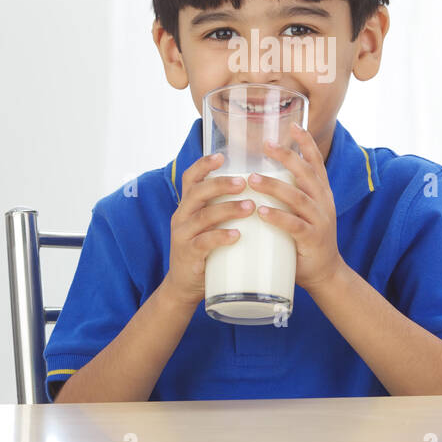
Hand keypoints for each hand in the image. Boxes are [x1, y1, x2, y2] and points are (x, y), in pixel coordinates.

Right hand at [162, 152, 254, 309]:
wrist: (185, 286)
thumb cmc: (205, 250)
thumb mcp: (208, 224)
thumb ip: (223, 208)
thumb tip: (259, 190)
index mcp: (187, 205)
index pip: (190, 178)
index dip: (204, 164)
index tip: (222, 156)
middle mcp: (182, 216)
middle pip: (198, 192)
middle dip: (221, 184)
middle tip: (244, 182)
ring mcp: (183, 236)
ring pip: (203, 216)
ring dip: (228, 209)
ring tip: (251, 207)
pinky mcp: (188, 255)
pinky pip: (203, 243)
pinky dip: (220, 237)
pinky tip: (236, 235)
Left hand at [253, 123, 345, 289]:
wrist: (325, 273)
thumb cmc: (305, 240)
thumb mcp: (301, 212)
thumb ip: (287, 195)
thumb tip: (256, 175)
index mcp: (321, 192)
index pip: (316, 162)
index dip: (306, 143)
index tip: (294, 125)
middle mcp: (323, 202)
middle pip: (306, 173)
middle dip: (287, 156)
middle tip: (267, 145)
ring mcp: (320, 220)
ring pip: (297, 197)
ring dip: (274, 186)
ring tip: (253, 179)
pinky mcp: (312, 239)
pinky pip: (294, 225)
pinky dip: (278, 217)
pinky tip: (262, 212)